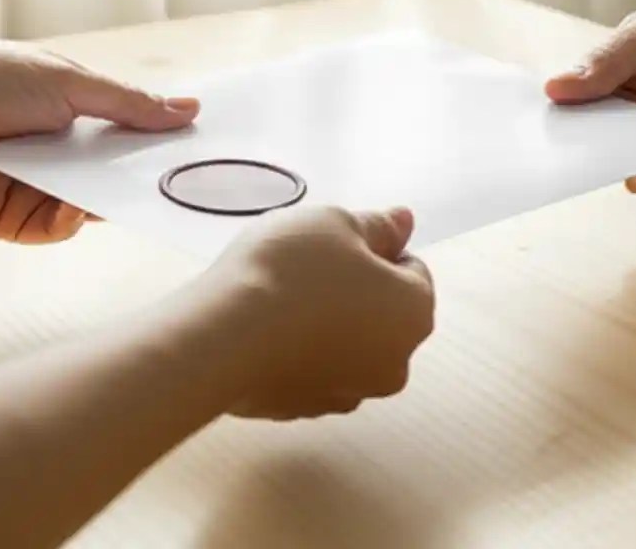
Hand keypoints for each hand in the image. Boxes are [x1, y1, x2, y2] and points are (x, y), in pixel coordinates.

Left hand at [0, 39, 198, 242]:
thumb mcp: (72, 83)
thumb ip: (131, 105)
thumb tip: (189, 110)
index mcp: (74, 114)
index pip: (130, 136)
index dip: (161, 143)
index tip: (198, 149)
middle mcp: (59, 154)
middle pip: (117, 176)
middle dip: (144, 179)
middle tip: (181, 182)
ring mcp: (39, 188)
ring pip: (92, 206)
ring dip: (109, 200)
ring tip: (131, 193)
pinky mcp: (14, 221)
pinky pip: (57, 229)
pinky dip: (70, 220)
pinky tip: (73, 206)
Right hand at [199, 206, 434, 420]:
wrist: (220, 337)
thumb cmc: (290, 269)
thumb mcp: (336, 224)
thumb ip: (379, 226)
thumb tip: (406, 222)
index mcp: (415, 314)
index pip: (412, 272)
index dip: (375, 252)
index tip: (334, 247)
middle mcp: (395, 364)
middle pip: (383, 316)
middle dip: (355, 293)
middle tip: (307, 272)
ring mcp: (350, 395)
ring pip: (348, 348)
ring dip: (328, 327)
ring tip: (280, 303)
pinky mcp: (304, 413)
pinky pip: (311, 373)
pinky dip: (298, 355)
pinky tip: (264, 336)